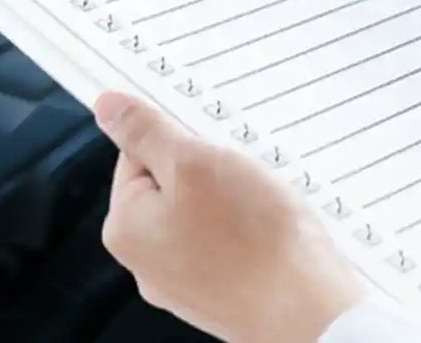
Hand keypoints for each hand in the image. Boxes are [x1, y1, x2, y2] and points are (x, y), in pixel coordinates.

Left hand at [93, 92, 365, 342]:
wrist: (313, 315)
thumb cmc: (255, 240)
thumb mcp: (194, 163)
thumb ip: (146, 132)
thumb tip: (107, 106)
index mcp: (125, 228)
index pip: (138, 155)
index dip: (178, 143)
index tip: (210, 149)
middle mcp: (146, 261)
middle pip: (169, 185)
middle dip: (208, 173)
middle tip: (242, 179)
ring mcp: (183, 281)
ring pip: (202, 213)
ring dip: (231, 200)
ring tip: (260, 207)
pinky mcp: (220, 292)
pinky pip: (225, 243)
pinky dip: (246, 231)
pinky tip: (268, 233)